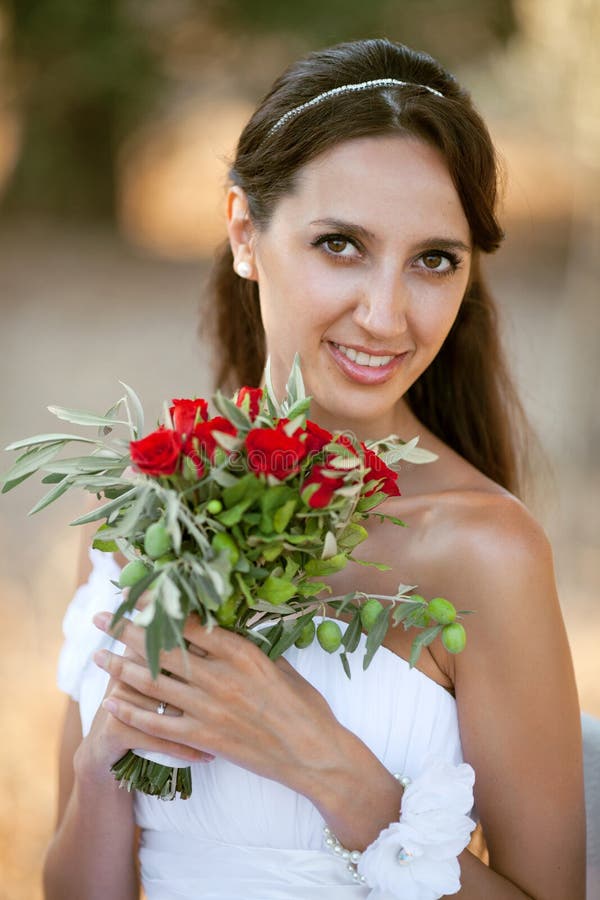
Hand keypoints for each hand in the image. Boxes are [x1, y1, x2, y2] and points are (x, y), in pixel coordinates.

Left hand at [92, 611, 347, 796]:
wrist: (314, 755)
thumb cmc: (304, 707)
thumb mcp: (279, 664)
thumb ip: (248, 648)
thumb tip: (224, 631)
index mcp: (242, 652)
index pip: (190, 622)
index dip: (159, 608)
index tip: (137, 597)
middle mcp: (220, 676)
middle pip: (163, 648)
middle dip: (127, 630)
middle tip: (101, 617)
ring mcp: (209, 708)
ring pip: (154, 682)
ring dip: (120, 668)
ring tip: (97, 656)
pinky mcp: (203, 737)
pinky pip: (158, 724)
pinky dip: (131, 712)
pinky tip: (110, 702)